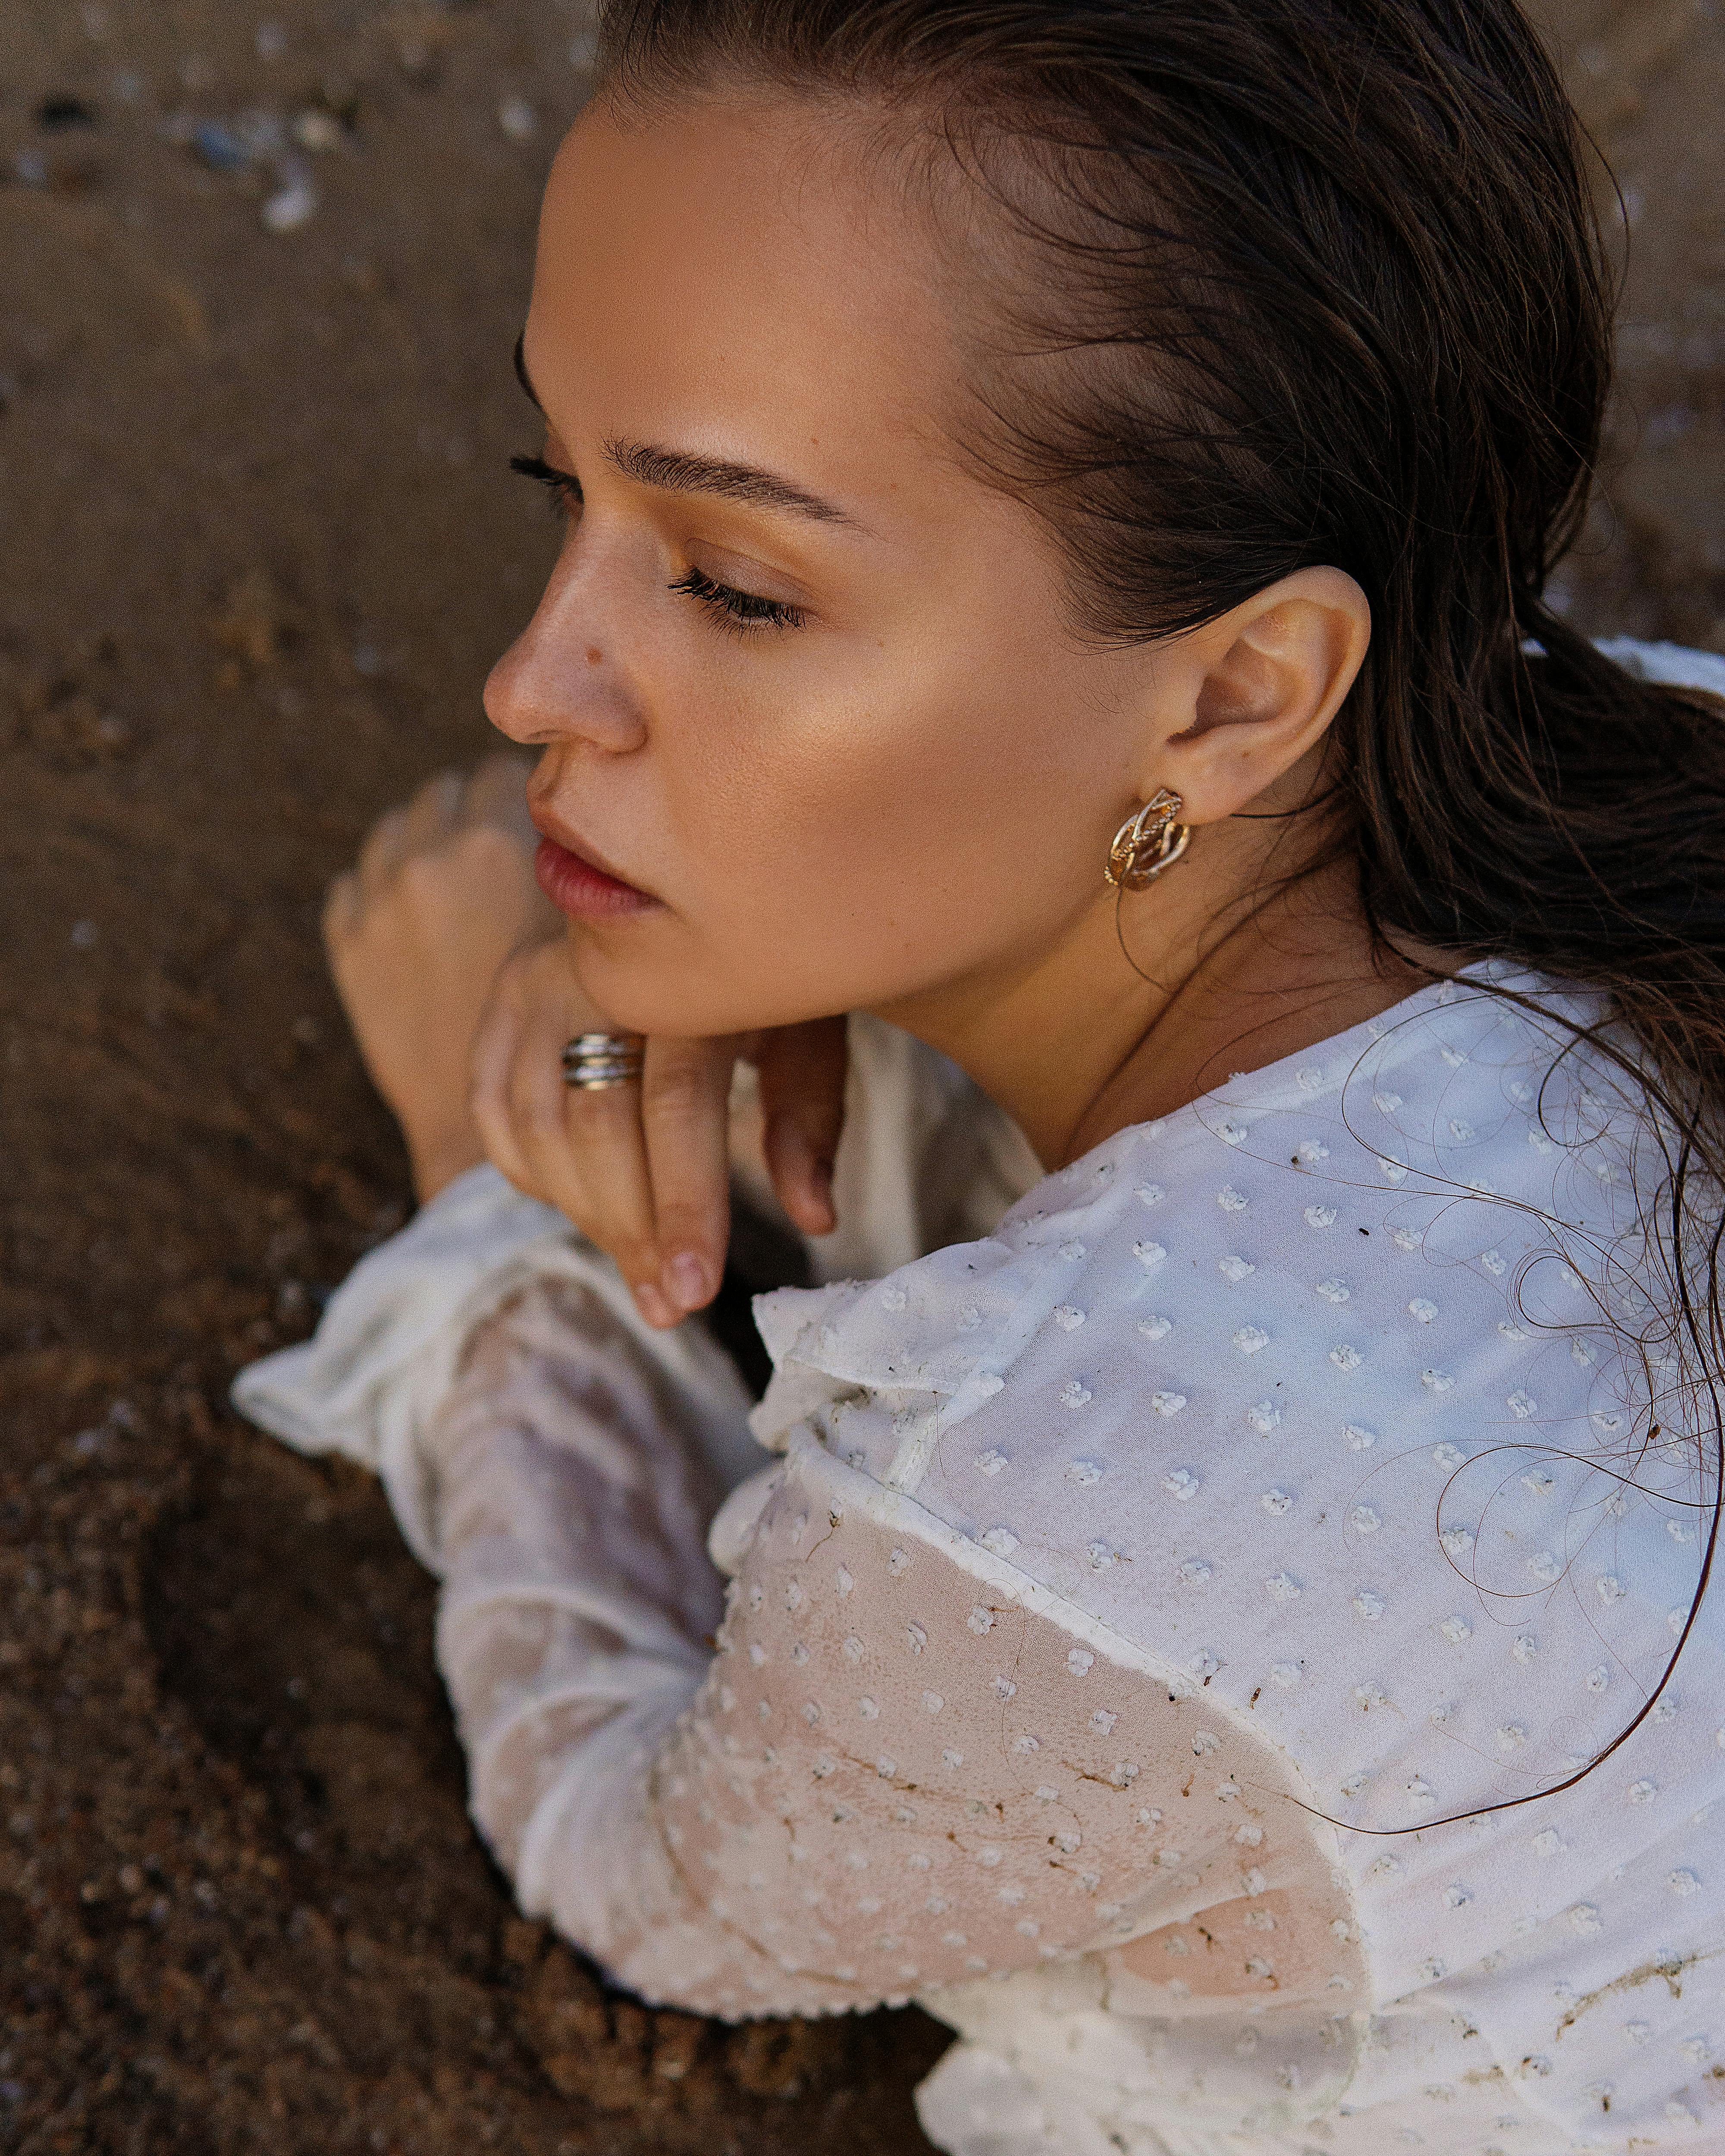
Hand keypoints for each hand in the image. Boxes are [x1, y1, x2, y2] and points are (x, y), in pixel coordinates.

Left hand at [323, 756, 560, 1201]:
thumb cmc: (565, 1034)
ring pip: (394, 830)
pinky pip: (351, 885)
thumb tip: (585, 824)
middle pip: (445, 792)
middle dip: (468, 816)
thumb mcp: (589, 931)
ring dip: (419, 846)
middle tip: (497, 855)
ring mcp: (379, 899)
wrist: (487, 1125)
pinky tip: (412, 924)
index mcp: (498, 843)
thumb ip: (577, 871)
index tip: (536, 825)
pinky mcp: (347, 943)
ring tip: (453, 888)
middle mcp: (432, 857)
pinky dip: (376, 893)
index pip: (504, 774)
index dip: (523, 800)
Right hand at [471, 938, 847, 1328]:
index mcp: (688, 970)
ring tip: (643, 1270)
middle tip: (673, 1304)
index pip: (672, 1102)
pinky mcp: (500, 1004)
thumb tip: (815, 1218)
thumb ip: (809, 1116)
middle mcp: (594, 967)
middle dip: (632, 1228)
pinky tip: (586, 1205)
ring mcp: (534, 979)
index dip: (683, 1204)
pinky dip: (534, 1173)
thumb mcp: (809, 1024)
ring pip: (534, 1126)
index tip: (696, 1291)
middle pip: (593, 1123)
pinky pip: (494, 1112)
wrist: (695, 880)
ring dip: (586, 1215)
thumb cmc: (762, 967)